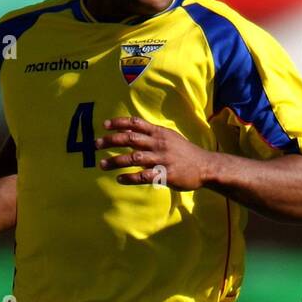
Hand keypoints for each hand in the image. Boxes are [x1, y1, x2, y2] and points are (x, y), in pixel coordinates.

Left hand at [95, 116, 212, 190]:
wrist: (205, 166)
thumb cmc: (186, 153)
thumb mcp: (170, 137)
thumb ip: (153, 135)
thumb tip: (135, 131)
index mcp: (159, 133)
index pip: (136, 123)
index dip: (119, 123)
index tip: (105, 125)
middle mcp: (159, 144)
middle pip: (130, 139)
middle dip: (111, 140)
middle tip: (96, 144)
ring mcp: (162, 159)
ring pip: (134, 158)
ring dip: (116, 161)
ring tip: (102, 165)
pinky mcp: (165, 174)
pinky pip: (144, 176)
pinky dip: (130, 177)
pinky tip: (120, 178)